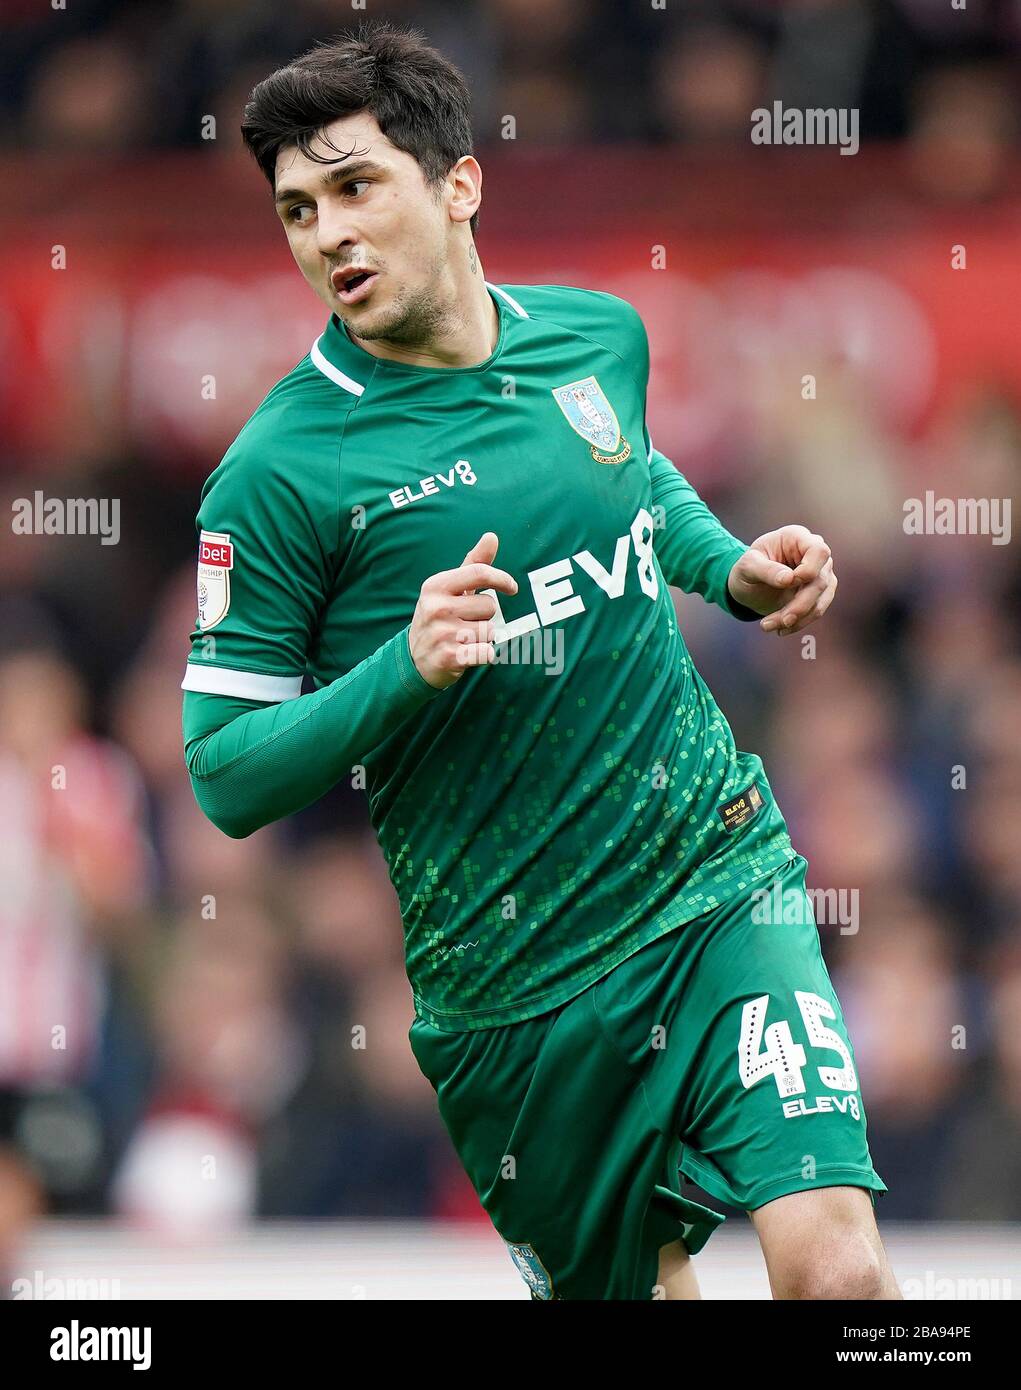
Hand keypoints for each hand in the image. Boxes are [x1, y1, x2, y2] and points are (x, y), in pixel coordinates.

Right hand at [409, 532, 517, 687]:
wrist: (414, 659)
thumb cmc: (439, 617)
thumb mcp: (449, 589)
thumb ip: (473, 563)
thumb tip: (492, 536)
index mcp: (436, 586)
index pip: (479, 573)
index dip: (502, 579)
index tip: (511, 588)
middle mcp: (437, 608)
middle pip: (490, 606)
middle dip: (485, 616)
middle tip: (466, 622)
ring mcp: (442, 633)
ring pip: (490, 630)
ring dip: (484, 637)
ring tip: (464, 639)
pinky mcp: (449, 657)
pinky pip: (487, 652)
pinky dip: (485, 654)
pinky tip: (469, 654)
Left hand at [727, 526, 836, 634]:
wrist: (748, 583)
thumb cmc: (747, 568)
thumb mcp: (747, 566)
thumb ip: (766, 570)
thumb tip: (789, 579)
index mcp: (797, 537)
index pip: (819, 551)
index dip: (809, 569)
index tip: (788, 582)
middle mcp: (814, 554)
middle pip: (821, 581)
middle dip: (800, 604)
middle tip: (780, 620)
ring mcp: (821, 574)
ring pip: (821, 599)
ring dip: (798, 618)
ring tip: (769, 626)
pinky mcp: (820, 594)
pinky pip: (816, 610)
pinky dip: (799, 623)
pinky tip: (780, 629)